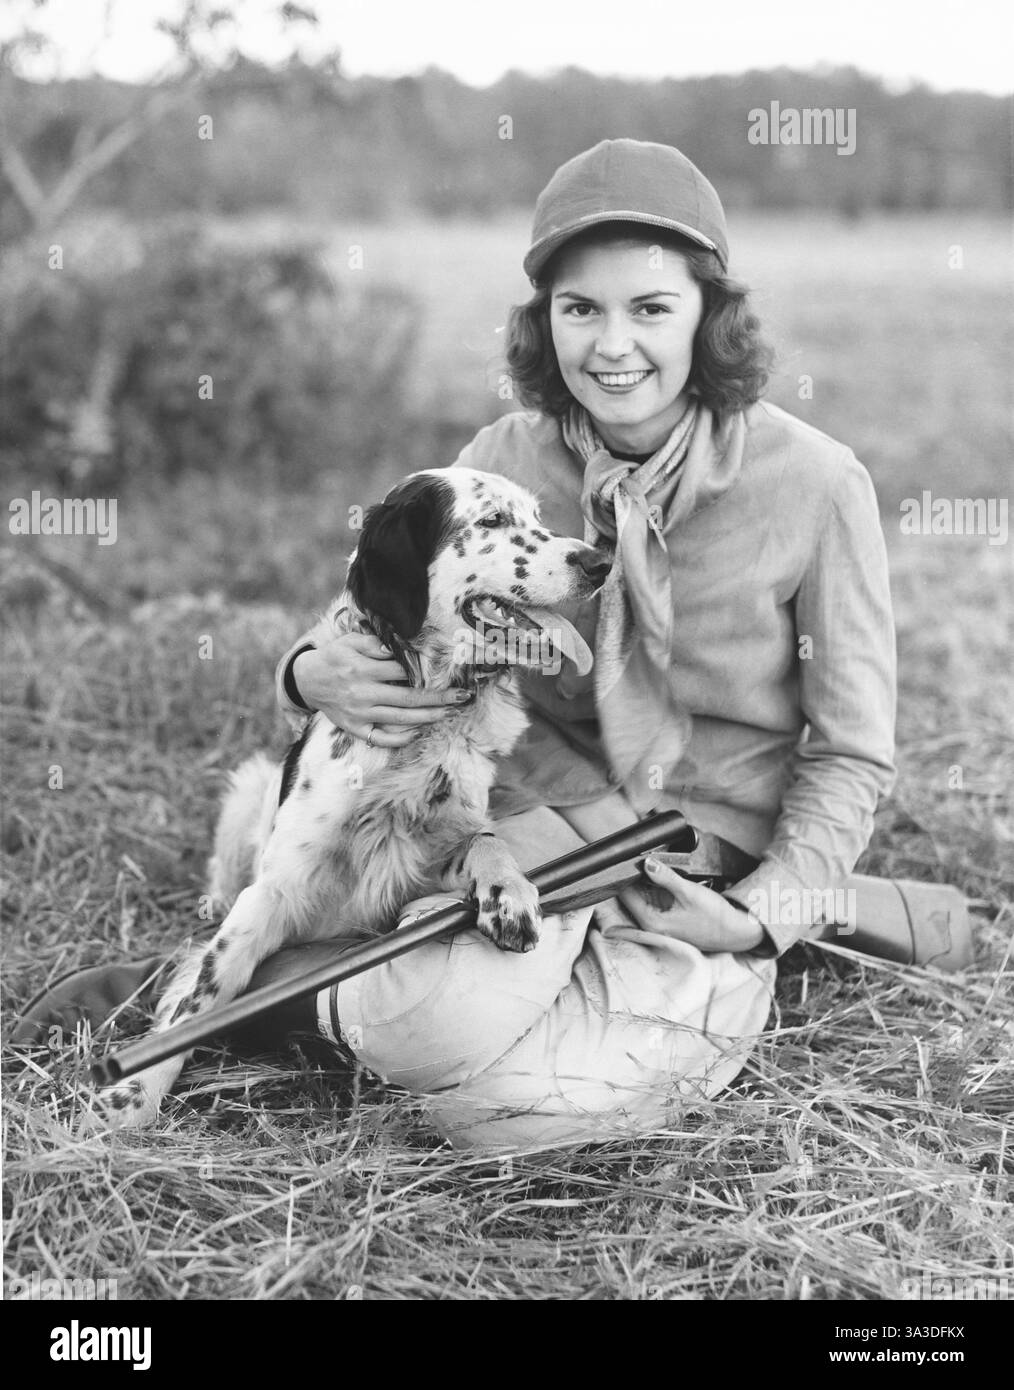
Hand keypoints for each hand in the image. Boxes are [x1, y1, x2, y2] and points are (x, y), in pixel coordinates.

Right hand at [293, 632, 471, 748]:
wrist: (307, 680)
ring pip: (400, 718)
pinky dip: (399, 738)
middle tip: (462, 697)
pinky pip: (380, 738)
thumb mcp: (351, 642)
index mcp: (363, 669)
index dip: (423, 672)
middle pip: (408, 697)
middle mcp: (363, 692)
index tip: (443, 673)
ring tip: (448, 713)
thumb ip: (375, 644)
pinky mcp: (355, 727)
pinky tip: (416, 732)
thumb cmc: (335, 657)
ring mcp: (360, 713)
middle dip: (438, 698)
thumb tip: (401, 649)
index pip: (402, 671)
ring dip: (427, 717)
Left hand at [620, 857, 765, 953]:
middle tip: (639, 854)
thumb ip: (666, 877)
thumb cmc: (714, 918)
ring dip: (646, 878)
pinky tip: (661, 872)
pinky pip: (654, 897)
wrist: (735, 931)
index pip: (625, 895)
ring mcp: (659, 920)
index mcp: (651, 922)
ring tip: (651, 860)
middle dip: (635, 875)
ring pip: (643, 894)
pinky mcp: (667, 916)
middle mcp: (651, 924)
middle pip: (632, 894)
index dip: (624, 875)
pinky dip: (656, 884)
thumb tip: (647, 863)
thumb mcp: (689, 892)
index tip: (626, 857)